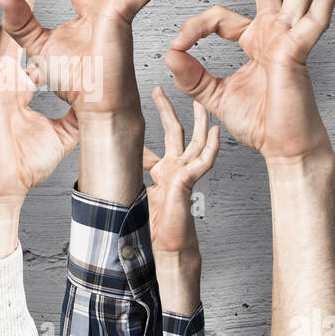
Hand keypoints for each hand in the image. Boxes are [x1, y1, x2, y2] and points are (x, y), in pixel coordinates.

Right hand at [0, 0, 79, 200]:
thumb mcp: (61, 133)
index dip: (36, 28)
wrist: (1, 189)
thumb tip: (100, 101)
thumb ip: (77, 114)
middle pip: (6, 34)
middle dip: (13, 5)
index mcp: (18, 86)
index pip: (29, 47)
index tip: (47, 13)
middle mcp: (0, 81)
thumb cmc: (22, 165)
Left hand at [143, 87, 220, 254]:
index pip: (153, 146)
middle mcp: (174, 170)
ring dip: (199, 122)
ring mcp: (184, 174)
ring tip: (202, 103)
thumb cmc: (153, 226)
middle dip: (167, 110)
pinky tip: (216, 133)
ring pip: (195, 142)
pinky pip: (204, 161)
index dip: (143, 134)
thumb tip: (118, 166)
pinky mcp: (188, 181)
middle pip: (174, 133)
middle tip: (159, 90)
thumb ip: (135, 177)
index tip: (130, 114)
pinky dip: (212, 147)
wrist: (165, 246)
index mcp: (162, 173)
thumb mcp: (137, 193)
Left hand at [164, 0, 334, 159]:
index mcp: (255, 39)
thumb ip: (191, 75)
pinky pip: (315, 19)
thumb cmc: (259, 123)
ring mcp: (290, 38)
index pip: (219, 17)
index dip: (194, 27)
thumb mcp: (213, 96)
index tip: (177, 45)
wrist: (283, 148)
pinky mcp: (300, 51)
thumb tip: (168, 53)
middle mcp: (275, 32)